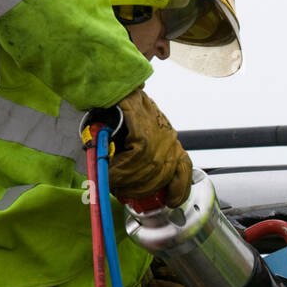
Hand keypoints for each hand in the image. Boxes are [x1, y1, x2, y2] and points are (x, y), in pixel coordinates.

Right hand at [107, 88, 192, 204]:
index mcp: (167, 138)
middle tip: (126, 194)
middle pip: (166, 170)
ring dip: (131, 182)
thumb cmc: (112, 114)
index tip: (173, 201)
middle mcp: (165, 131)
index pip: (184, 166)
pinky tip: (113, 174)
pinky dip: (124, 169)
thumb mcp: (128, 140)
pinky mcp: (141, 120)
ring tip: (115, 184)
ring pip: (152, 166)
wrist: (103, 85)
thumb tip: (129, 186)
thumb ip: (133, 161)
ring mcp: (156, 125)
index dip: (181, 187)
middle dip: (145, 189)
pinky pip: (138, 156)